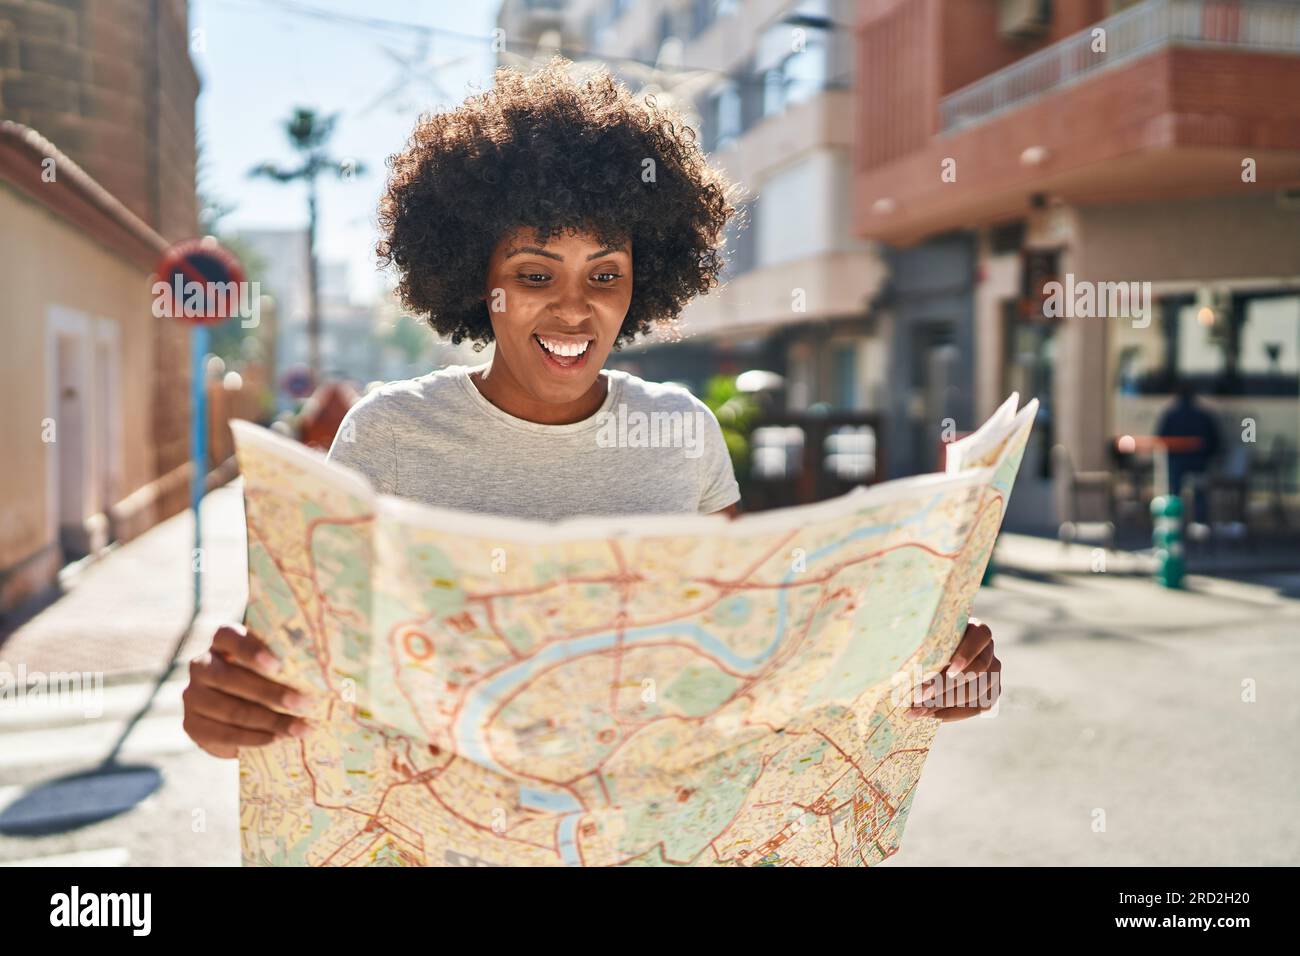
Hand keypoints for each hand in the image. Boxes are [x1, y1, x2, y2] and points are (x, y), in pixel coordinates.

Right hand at [182, 623, 311, 757]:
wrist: (240, 715)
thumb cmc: (269, 679)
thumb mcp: (277, 666)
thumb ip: (291, 662)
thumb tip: (334, 673)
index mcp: (222, 642)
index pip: (227, 635)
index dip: (250, 649)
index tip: (277, 665)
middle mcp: (202, 665)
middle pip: (231, 677)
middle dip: (272, 693)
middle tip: (304, 703)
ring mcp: (192, 695)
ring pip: (231, 709)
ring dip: (269, 721)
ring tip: (299, 728)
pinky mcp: (192, 724)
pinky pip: (223, 733)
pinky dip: (252, 738)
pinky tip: (276, 740)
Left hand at [905, 618, 1000, 721]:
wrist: (933, 657)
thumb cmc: (926, 644)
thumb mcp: (925, 639)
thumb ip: (922, 647)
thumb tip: (902, 669)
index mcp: (977, 630)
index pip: (980, 637)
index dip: (967, 654)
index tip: (950, 669)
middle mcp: (988, 651)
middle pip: (977, 669)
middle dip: (945, 685)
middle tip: (919, 695)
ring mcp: (993, 674)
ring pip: (975, 692)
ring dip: (944, 703)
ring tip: (917, 709)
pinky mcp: (990, 694)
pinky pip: (975, 708)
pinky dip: (950, 713)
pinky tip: (929, 715)